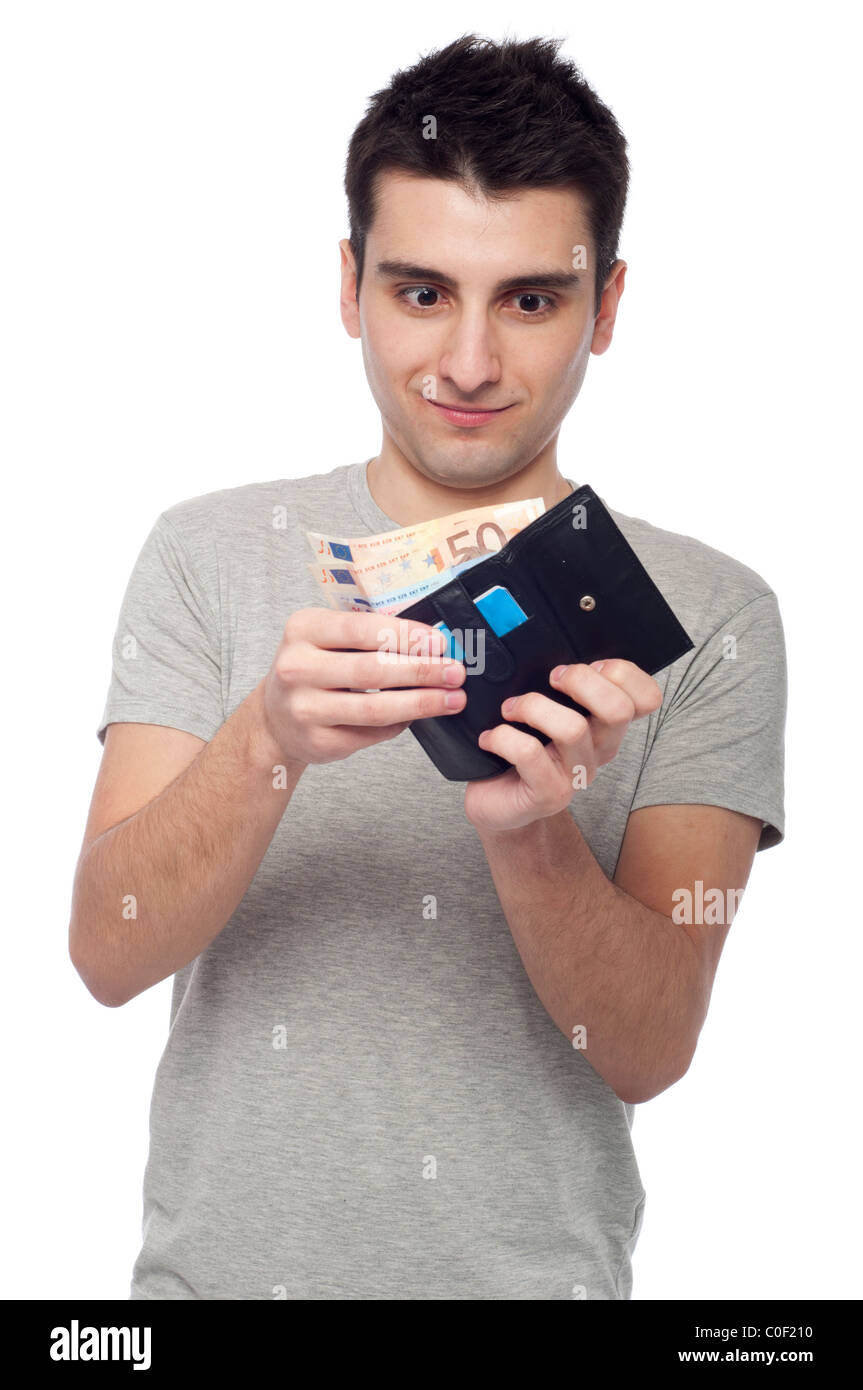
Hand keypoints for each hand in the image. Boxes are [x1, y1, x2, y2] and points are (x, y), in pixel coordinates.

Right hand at [261, 607, 465, 768]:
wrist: (276, 717)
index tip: (440, 643)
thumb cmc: (315, 668)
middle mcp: (296, 667)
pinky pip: (371, 733)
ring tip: (451, 699)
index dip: (407, 636)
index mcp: (303, 629)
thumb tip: (433, 643)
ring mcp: (304, 708)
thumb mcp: (327, 638)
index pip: (363, 629)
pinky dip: (400, 724)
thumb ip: (370, 635)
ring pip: (375, 708)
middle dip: (422, 672)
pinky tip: (416, 715)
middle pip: (372, 670)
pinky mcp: (317, 741)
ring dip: (421, 703)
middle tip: (455, 673)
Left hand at [464, 659, 661, 831]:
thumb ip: (557, 683)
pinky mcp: (549, 794)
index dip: (624, 673)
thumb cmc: (519, 747)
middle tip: (551, 678)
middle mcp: (600, 749)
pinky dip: (503, 737)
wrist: (497, 802)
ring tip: (509, 709)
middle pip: (618, 709)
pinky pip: (530, 753)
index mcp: (605, 724)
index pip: (647, 698)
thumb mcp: (544, 708)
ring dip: (533, 707)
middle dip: (582, 681)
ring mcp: (577, 774)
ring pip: (572, 728)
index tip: (591, 664)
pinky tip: (490, 738)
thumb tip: (549, 644)